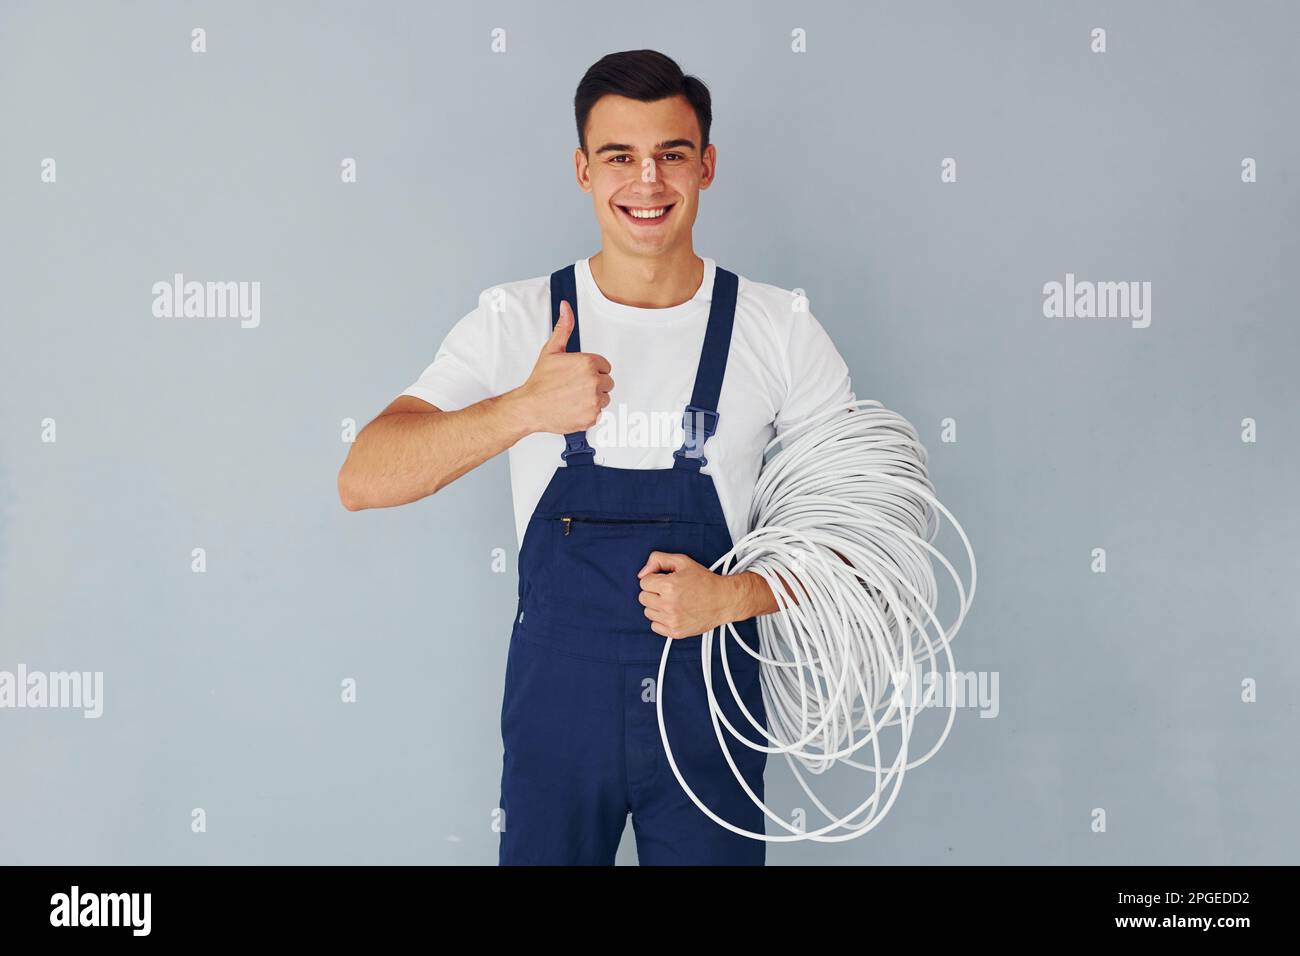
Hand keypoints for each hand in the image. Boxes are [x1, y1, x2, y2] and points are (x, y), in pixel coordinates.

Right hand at [512, 300, 613, 434]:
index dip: (591, 370)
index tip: (577, 375)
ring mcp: (594, 400)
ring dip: (593, 399)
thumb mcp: (551, 350)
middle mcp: (594, 381)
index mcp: (588, 363)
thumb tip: (566, 307)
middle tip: (574, 387)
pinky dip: (588, 413)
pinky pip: (599, 414)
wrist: (529, 407)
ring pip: (604, 398)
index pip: (605, 366)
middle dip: (594, 384)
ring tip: (573, 397)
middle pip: (607, 382)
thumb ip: (564, 328)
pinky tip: (573, 408)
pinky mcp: (592, 417)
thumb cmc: (540, 381)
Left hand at [636, 551, 742, 638]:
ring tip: (673, 601)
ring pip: (648, 612)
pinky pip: (655, 626)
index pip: (643, 582)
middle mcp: (669, 604)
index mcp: (669, 586)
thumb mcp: (682, 561)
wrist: (724, 600)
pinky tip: (674, 613)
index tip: (666, 580)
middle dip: (654, 592)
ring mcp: (672, 620)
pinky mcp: (676, 632)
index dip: (654, 579)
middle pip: (643, 598)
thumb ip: (658, 560)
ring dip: (657, 606)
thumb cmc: (704, 581)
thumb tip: (641, 574)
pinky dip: (662, 620)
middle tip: (669, 591)